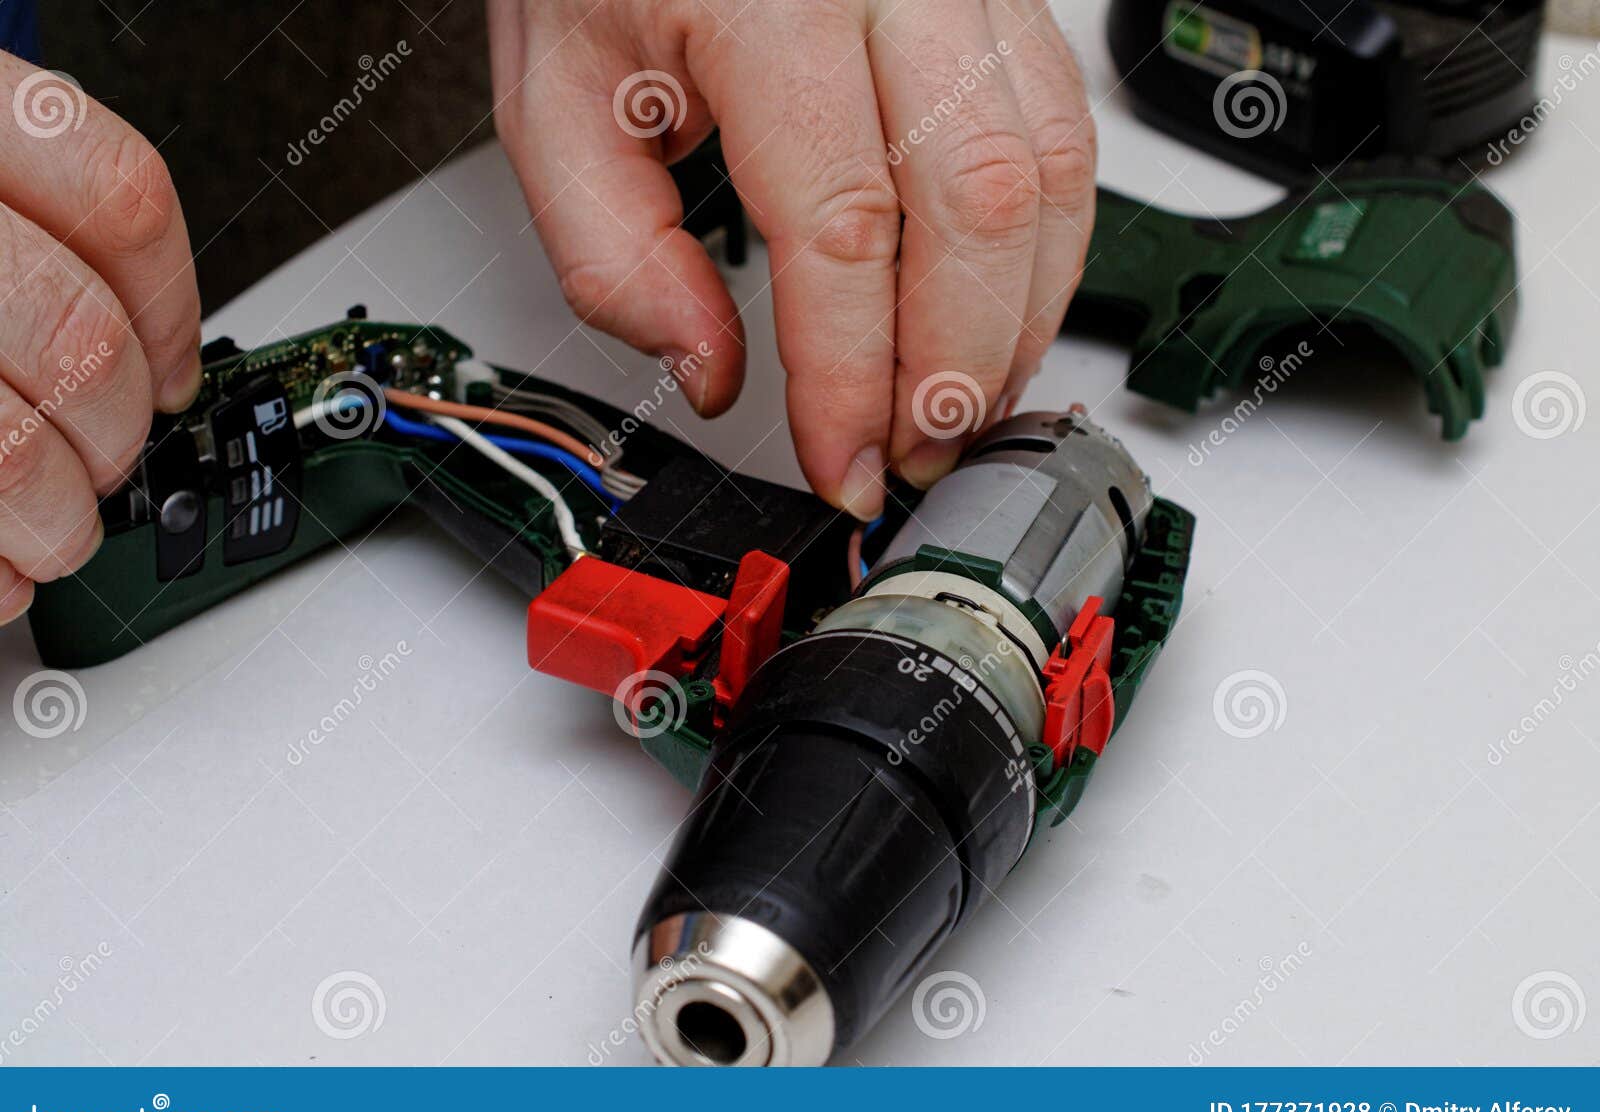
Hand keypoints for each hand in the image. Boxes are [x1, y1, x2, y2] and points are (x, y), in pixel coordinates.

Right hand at [0, 55, 201, 623]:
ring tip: (51, 530)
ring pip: (9, 450)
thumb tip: (143, 362)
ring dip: (54, 520)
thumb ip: (24, 238)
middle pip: (78, 340)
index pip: (116, 199)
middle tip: (100, 464)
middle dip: (111, 437)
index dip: (168, 308)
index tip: (169, 374)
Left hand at [489, 0, 1094, 517]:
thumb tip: (709, 371)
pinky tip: (998, 313)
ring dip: (1018, 319)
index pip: (842, 228)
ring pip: (1050, 171)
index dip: (854, 376)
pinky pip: (1063, 130)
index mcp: (765, 0)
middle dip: (956, 366)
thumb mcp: (554, 97)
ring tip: (959, 405)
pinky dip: (1043, 248)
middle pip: (978, 208)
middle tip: (914, 453)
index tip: (845, 463)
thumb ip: (614, 252)